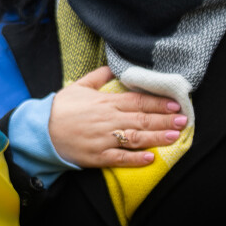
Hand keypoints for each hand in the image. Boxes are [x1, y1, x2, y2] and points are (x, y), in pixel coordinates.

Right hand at [49, 66, 186, 167]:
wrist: (42, 130)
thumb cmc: (60, 108)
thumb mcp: (78, 86)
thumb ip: (98, 76)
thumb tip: (113, 66)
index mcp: (105, 103)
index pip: (137, 101)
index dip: (157, 103)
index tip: (174, 103)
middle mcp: (108, 120)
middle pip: (141, 119)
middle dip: (164, 119)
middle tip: (184, 120)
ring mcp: (103, 139)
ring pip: (135, 138)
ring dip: (157, 137)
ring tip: (175, 136)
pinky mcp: (98, 156)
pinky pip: (120, 158)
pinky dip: (136, 159)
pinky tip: (151, 158)